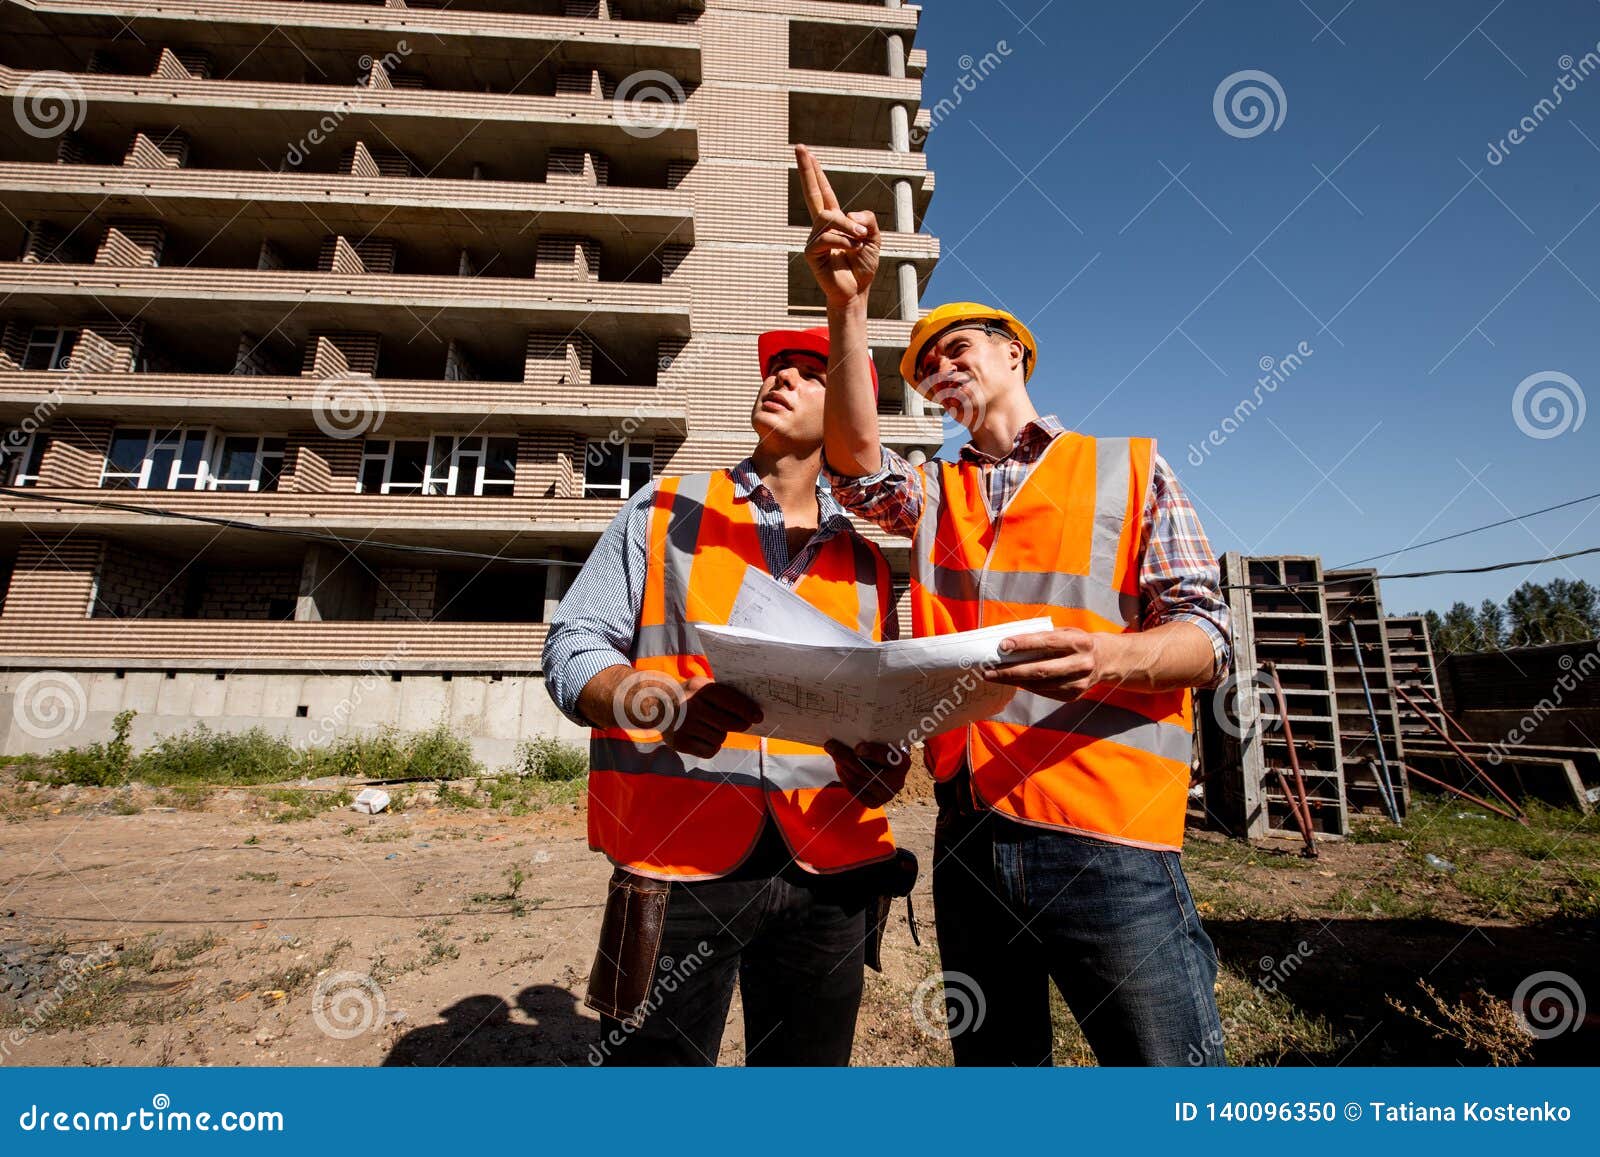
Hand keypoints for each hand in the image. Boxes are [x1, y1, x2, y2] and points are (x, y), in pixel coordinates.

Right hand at [660, 675, 762, 758]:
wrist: (656, 708)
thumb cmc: (689, 697)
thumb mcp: (701, 686)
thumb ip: (723, 693)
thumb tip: (752, 710)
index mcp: (698, 688)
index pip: (728, 699)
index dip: (746, 709)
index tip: (758, 717)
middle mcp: (690, 706)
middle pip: (727, 722)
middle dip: (739, 724)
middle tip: (744, 724)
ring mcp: (684, 726)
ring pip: (720, 737)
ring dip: (721, 734)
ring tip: (711, 727)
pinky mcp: (680, 743)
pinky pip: (710, 750)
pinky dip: (712, 746)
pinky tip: (704, 737)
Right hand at [797, 144, 879, 305]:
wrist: (856, 290)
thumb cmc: (863, 265)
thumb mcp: (874, 237)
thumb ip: (867, 219)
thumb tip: (848, 214)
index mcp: (835, 220)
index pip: (823, 191)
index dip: (814, 171)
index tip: (805, 151)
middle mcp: (821, 226)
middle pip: (812, 192)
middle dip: (805, 168)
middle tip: (799, 146)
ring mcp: (813, 238)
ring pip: (829, 217)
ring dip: (849, 229)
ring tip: (860, 241)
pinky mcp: (809, 252)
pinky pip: (827, 237)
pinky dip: (844, 242)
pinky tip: (850, 251)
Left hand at [824, 740, 908, 806]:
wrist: (886, 769)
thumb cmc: (882, 749)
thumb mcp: (883, 742)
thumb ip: (872, 739)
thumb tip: (848, 733)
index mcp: (903, 762)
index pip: (888, 758)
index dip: (872, 753)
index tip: (857, 748)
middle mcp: (897, 781)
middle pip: (866, 770)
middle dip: (845, 757)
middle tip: (831, 746)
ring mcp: (886, 795)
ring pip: (857, 780)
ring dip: (842, 766)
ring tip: (833, 754)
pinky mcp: (874, 803)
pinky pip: (854, 790)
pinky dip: (844, 777)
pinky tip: (839, 767)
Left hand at [983, 628, 1118, 701]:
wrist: (1108, 661)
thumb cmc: (1079, 642)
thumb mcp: (1067, 632)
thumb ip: (1045, 637)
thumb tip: (1011, 643)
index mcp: (1080, 642)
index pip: (1048, 642)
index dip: (1024, 644)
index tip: (1002, 645)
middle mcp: (1081, 663)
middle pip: (1041, 670)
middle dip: (1010, 671)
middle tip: (988, 671)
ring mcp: (1079, 682)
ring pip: (1040, 685)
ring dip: (1014, 681)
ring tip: (995, 677)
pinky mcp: (1074, 695)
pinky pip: (1045, 692)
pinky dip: (1027, 686)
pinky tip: (1014, 681)